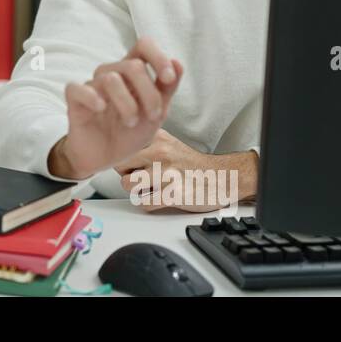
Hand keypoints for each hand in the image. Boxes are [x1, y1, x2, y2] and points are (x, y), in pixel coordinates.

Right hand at [48, 36, 183, 180]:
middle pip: (133, 65)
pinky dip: (92, 98)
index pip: (143, 45)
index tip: (167, 79)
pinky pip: (78, 88)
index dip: (158, 57)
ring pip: (110, 79)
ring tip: (130, 123)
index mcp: (132, 71)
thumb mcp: (157, 113)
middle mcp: (111, 72)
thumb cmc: (130, 131)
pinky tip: (101, 109)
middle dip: (149, 94)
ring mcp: (92, 85)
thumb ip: (167, 88)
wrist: (106, 158)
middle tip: (153, 117)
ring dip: (128, 105)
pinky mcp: (75, 99)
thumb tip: (178, 63)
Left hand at [113, 130, 257, 211]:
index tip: (129, 164)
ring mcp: (167, 174)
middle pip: (119, 165)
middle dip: (125, 174)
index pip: (123, 146)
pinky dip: (147, 204)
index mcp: (158, 138)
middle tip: (138, 177)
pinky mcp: (173, 194)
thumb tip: (118, 152)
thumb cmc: (191, 164)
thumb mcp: (168, 142)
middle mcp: (161, 153)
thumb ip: (144, 143)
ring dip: (136, 190)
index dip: (122, 158)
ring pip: (128, 185)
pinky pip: (143, 203)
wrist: (222, 177)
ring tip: (149, 188)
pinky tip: (157, 198)